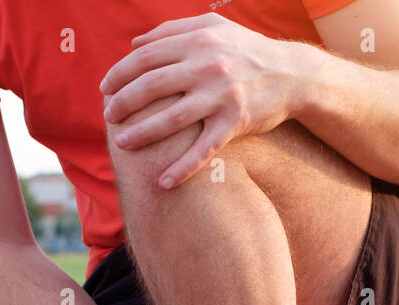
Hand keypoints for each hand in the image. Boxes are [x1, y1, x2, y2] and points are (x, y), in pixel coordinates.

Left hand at [100, 13, 304, 188]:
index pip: (145, 58)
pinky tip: (163, 183)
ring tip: (122, 144)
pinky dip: (182, 168)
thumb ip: (173, 31)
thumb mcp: (215, 29)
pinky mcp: (235, 123)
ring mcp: (221, 96)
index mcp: (197, 41)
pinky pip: (203, 150)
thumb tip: (135, 44)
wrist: (293, 75)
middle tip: (109, 117)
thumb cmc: (247, 51)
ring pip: (171, 119)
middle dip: (123, 103)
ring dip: (142, 134)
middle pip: (151, 86)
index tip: (105, 89)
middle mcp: (207, 66)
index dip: (119, 74)